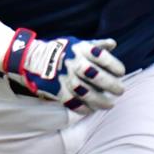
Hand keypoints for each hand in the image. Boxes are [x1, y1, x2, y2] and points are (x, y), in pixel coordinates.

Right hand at [2, 28, 125, 110]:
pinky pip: (74, 103)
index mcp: (82, 49)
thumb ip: (96, 45)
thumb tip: (113, 44)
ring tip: (109, 105)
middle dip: (113, 86)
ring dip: (102, 102)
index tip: (121, 74)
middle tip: (120, 91)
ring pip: (89, 94)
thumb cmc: (60, 50)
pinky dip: (84, 108)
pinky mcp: (58, 90)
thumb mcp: (77, 43)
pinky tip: (91, 110)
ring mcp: (67, 78)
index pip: (105, 59)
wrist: (32, 58)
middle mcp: (75, 63)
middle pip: (100, 78)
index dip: (116, 68)